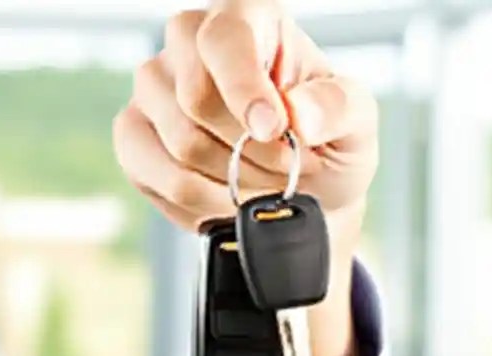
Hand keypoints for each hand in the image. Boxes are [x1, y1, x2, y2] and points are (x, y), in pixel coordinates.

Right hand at [113, 0, 380, 355]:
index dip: (245, 89)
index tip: (274, 131)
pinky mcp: (134, 134)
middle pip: (196, 99)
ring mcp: (155, 86)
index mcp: (248, 19)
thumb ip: (338, 107)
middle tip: (289, 165)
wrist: (308, 189)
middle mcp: (189, 41)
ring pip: (181, 143)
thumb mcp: (357, 121)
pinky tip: (231, 196)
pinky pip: (158, 175)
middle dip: (252, 150)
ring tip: (266, 179)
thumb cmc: (329, 141)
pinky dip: (205, 200)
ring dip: (235, 179)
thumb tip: (299, 113)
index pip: (225, 40)